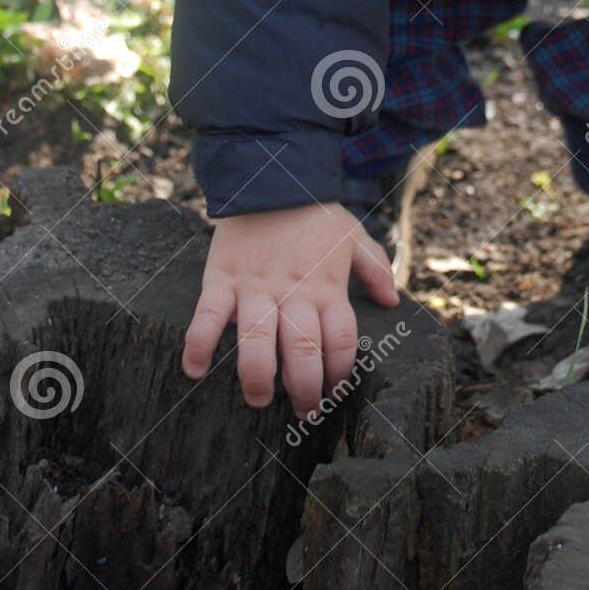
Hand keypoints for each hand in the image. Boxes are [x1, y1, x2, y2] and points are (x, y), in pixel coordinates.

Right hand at [181, 202, 400, 413]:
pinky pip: (208, 316)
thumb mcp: (353, 236)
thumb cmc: (314, 213)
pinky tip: (193, 370)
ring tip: (258, 400)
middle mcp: (294, 293)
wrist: (271, 176)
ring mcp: (256, 288)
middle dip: (304, 389)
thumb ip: (375, 269)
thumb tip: (394, 302)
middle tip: (303, 413)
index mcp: (327, 287)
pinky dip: (198, 344)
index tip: (334, 392)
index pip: (341, 340)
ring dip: (258, 376)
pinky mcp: (221, 279)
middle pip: (303, 349)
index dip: (340, 372)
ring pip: (258, 341)